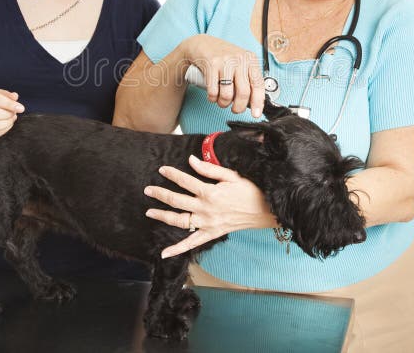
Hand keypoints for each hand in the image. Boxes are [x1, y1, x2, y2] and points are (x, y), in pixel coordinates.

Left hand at [144, 155, 276, 257]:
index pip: (185, 181)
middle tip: (148, 190)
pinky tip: (164, 253)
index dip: (172, 174)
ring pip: (179, 221)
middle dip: (160, 194)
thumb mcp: (231, 175)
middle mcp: (205, 209)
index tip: (162, 170)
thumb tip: (191, 160)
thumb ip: (209, 169)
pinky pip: (191, 243)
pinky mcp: (211, 234)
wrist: (265, 210)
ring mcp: (207, 224)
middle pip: (177, 201)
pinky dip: (177, 249)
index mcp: (210, 192)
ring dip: (163, 216)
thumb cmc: (249, 190)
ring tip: (149, 212)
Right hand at [182, 34, 263, 117]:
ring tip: (222, 101)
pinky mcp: (211, 64)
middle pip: (243, 93)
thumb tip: (254, 103)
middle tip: (235, 109)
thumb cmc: (223, 58)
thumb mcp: (239, 64)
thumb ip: (247, 79)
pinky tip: (213, 96)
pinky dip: (212, 98)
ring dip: (223, 103)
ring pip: (227, 94)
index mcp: (250, 60)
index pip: (258, 84)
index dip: (258, 102)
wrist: (202, 44)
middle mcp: (239, 59)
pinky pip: (213, 91)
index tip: (256, 114)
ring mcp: (225, 61)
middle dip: (238, 107)